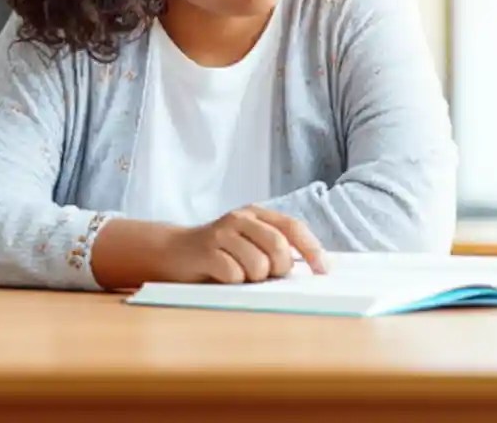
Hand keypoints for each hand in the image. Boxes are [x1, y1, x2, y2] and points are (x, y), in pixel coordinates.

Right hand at [162, 206, 327, 283]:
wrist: (172, 252)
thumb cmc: (220, 255)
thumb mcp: (249, 245)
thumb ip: (275, 250)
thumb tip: (314, 268)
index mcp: (256, 214)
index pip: (293, 227)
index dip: (312, 249)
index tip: (324, 271)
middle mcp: (240, 218)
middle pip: (278, 246)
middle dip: (278, 269)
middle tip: (265, 276)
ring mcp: (221, 232)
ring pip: (257, 264)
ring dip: (252, 279)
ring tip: (239, 275)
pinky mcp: (205, 249)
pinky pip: (233, 275)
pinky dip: (232, 283)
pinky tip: (220, 276)